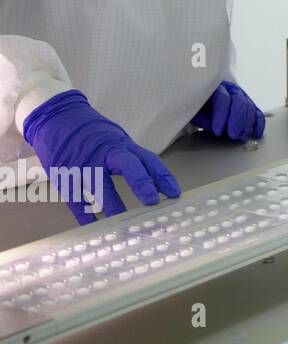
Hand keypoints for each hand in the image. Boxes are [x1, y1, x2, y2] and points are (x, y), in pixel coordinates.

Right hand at [22, 90, 181, 223]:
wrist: (57, 117)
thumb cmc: (92, 133)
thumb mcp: (117, 140)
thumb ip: (133, 160)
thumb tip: (156, 184)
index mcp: (122, 146)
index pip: (147, 160)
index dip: (162, 176)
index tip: (174, 192)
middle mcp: (105, 154)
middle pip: (127, 165)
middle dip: (141, 183)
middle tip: (153, 201)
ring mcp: (84, 164)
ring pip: (99, 184)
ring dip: (111, 203)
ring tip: (123, 221)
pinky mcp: (64, 175)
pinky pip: (75, 197)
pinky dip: (83, 213)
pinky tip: (92, 226)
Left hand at [192, 81, 264, 140]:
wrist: (203, 106)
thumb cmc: (199, 109)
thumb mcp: (195, 110)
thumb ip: (203, 115)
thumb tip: (210, 125)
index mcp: (216, 87)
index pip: (223, 99)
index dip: (221, 115)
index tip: (217, 130)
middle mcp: (232, 90)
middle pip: (239, 102)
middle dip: (237, 120)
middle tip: (233, 135)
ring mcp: (242, 97)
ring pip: (250, 107)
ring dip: (247, 124)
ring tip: (240, 136)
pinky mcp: (250, 106)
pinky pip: (258, 114)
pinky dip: (258, 124)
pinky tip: (256, 133)